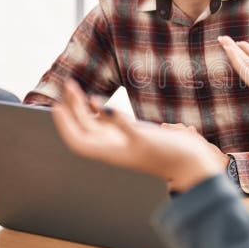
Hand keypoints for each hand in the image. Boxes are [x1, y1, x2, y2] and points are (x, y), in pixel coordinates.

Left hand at [52, 80, 219, 191]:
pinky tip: (98, 101)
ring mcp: (124, 141)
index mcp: (112, 152)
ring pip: (96, 124)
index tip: (57, 105)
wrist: (191, 162)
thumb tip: (102, 107)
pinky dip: (102, 111)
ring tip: (76, 88)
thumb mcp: (144, 137)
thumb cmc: (169, 155)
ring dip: (84, 107)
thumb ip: (122, 123)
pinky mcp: (135, 136)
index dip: (65, 124)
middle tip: (68, 85)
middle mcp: (114, 147)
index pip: (79, 140)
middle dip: (73, 107)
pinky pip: (111, 123)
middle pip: (85, 127)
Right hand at [218, 33, 248, 141]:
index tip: (238, 42)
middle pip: (245, 59)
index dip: (246, 49)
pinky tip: (229, 49)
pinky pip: (243, 69)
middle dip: (233, 49)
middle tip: (222, 38)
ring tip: (222, 40)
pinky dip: (235, 59)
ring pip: (241, 62)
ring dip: (231, 51)